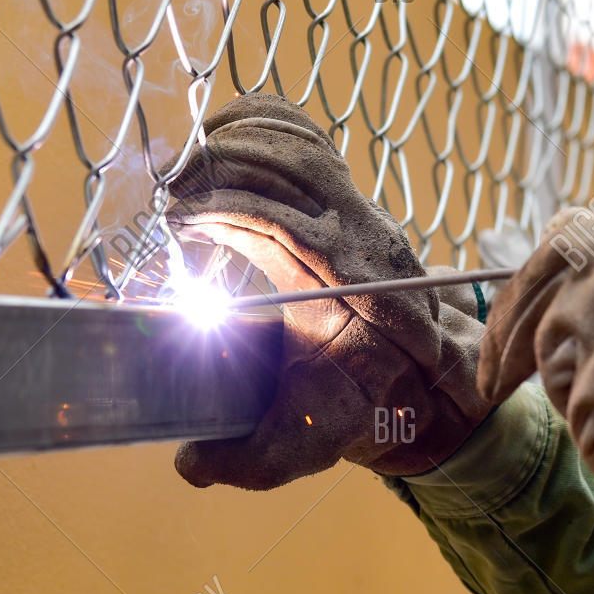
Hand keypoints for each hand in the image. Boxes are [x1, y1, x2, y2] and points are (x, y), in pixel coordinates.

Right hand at [166, 94, 491, 487]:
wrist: (423, 381)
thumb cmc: (354, 406)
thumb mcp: (307, 440)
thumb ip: (251, 460)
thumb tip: (189, 468)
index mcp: (347, 285)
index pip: (286, 221)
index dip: (227, 207)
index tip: (178, 218)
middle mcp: (359, 234)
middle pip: (289, 165)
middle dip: (221, 163)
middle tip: (170, 189)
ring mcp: (358, 206)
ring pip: (297, 143)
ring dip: (232, 142)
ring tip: (184, 168)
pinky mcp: (347, 193)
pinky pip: (302, 137)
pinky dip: (254, 125)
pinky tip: (213, 142)